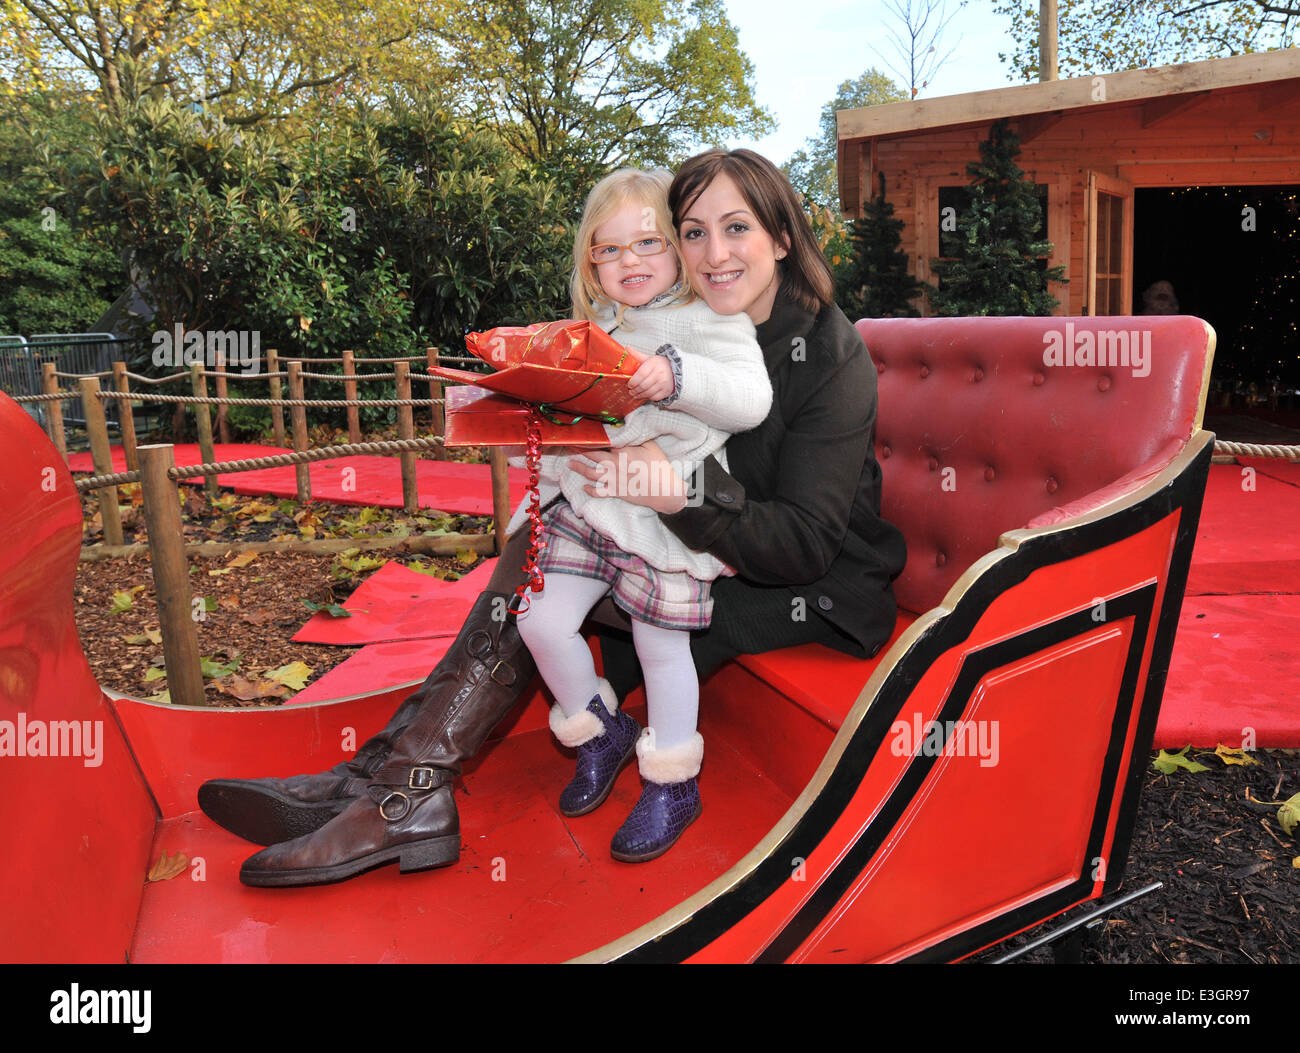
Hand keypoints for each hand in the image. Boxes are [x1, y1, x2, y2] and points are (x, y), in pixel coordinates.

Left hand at [567, 440, 687, 513]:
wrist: (664, 491)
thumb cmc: (659, 467)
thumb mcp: (651, 446)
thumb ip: (638, 438)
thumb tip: (629, 430)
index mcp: (622, 452)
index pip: (603, 442)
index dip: (593, 437)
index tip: (584, 433)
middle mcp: (614, 465)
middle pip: (592, 455)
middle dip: (579, 449)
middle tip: (570, 445)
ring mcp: (613, 479)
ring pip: (590, 473)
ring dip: (578, 468)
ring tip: (570, 463)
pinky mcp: (616, 491)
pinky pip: (598, 492)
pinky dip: (590, 490)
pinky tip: (584, 487)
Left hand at [627, 355, 674, 401]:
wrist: (674, 370)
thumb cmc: (659, 365)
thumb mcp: (649, 358)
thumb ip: (637, 355)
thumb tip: (627, 349)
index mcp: (654, 364)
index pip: (641, 374)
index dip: (633, 381)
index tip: (629, 384)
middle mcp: (660, 373)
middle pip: (643, 385)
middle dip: (634, 390)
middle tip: (630, 391)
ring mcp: (664, 383)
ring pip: (648, 393)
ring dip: (639, 395)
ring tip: (635, 394)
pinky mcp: (666, 391)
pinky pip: (654, 397)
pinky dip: (648, 397)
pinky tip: (644, 395)